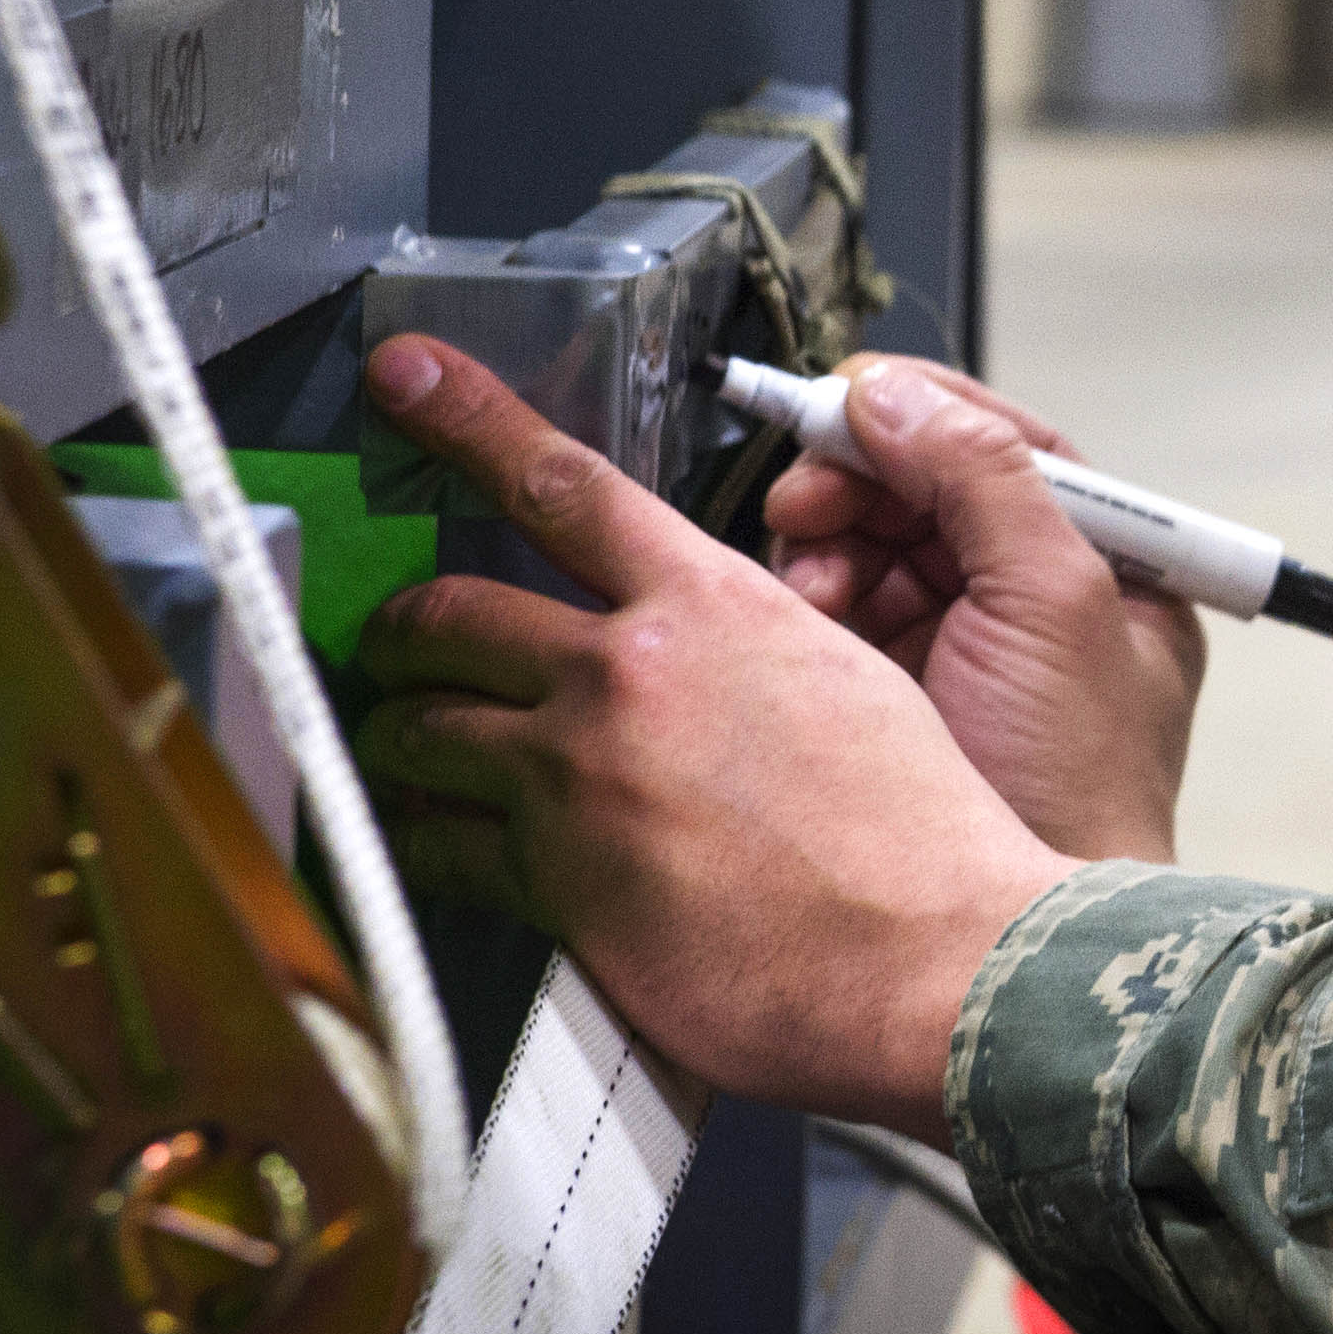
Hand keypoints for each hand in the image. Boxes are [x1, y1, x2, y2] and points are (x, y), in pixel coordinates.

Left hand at [350, 335, 1069, 1134]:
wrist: (938, 957)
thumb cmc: (917, 833)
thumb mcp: (844, 679)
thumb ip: (740, 647)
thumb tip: (687, 653)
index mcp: (710, 605)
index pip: (561, 482)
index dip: (466, 416)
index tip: (404, 376)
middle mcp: (630, 673)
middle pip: (451, 612)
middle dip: (402, 630)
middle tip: (394, 643)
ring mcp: (581, 778)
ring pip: (421, 729)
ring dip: (396, 734)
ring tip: (396, 749)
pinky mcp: (555, 882)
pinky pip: (436, 847)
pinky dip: (418, 842)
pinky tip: (424, 846)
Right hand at [760, 356, 1206, 867]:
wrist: (1027, 940)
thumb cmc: (1077, 783)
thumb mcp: (1057, 602)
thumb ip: (986, 478)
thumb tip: (898, 393)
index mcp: (1104, 558)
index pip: (1004, 442)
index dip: (921, 414)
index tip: (847, 403)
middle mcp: (1031, 594)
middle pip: (923, 484)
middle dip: (858, 481)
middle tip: (807, 500)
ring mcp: (959, 646)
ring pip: (870, 542)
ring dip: (826, 543)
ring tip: (811, 579)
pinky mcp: (892, 695)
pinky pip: (836, 613)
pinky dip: (807, 601)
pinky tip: (796, 620)